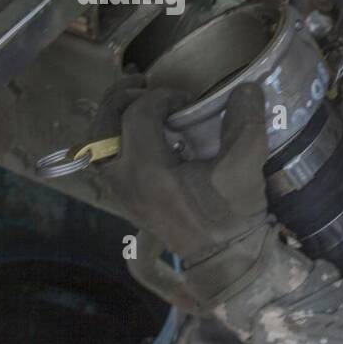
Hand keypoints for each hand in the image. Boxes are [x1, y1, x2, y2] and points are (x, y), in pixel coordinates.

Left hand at [92, 78, 278, 305]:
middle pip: (103, 125)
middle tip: (145, 84)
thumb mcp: (244, 170)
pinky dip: (113, 137)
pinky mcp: (125, 197)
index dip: (163, 96)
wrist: (222, 259)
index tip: (189, 101)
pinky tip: (137, 129)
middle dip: (122, 96)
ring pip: (96, 143)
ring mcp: (120, 191)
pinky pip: (104, 158)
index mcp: (149, 172)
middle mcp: (124, 180)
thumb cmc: (230, 217)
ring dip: (111, 116)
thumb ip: (245, 126)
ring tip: (134, 100)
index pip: (139, 114)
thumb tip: (246, 89)